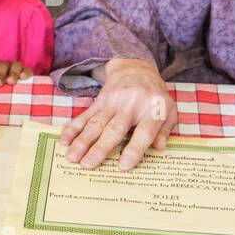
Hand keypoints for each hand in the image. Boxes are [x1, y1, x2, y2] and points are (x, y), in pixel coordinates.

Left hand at [0, 60, 32, 87]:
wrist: (2, 108)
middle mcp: (4, 67)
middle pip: (2, 64)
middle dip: (0, 73)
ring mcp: (15, 71)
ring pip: (16, 65)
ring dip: (13, 72)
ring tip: (10, 82)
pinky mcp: (26, 76)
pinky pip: (28, 71)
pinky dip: (26, 72)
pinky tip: (23, 77)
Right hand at [60, 56, 176, 169]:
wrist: (136, 69)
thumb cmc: (155, 96)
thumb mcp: (169, 110)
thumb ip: (165, 130)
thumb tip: (158, 147)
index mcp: (152, 109)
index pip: (144, 132)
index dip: (134, 149)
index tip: (123, 166)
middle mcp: (131, 105)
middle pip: (114, 129)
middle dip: (100, 148)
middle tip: (88, 165)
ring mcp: (113, 102)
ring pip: (96, 124)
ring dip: (82, 141)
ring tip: (71, 158)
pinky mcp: (100, 101)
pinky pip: (86, 116)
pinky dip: (74, 128)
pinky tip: (65, 140)